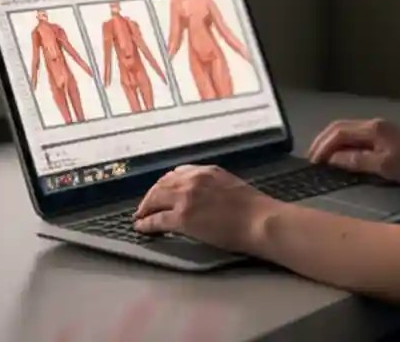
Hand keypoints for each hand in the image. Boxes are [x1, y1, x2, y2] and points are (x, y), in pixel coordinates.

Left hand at [133, 164, 280, 252]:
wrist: (260, 221)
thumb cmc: (255, 209)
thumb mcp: (231, 185)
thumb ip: (213, 186)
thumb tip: (203, 197)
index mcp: (206, 171)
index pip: (177, 173)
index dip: (165, 184)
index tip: (160, 191)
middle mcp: (193, 180)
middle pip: (162, 185)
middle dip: (151, 196)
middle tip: (145, 206)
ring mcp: (186, 198)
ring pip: (155, 199)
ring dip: (145, 208)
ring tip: (140, 216)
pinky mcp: (183, 218)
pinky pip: (157, 220)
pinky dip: (146, 224)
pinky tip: (141, 228)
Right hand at [306, 118, 399, 183]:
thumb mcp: (384, 167)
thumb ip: (356, 161)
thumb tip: (333, 158)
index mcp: (372, 128)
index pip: (338, 133)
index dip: (323, 148)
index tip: (313, 163)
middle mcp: (373, 124)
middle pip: (340, 127)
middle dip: (322, 142)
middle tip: (311, 159)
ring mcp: (380, 128)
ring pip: (347, 130)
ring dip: (332, 142)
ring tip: (321, 158)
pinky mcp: (385, 136)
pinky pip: (356, 136)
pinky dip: (343, 143)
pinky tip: (341, 155)